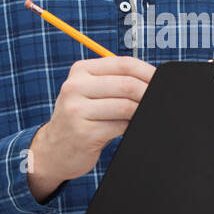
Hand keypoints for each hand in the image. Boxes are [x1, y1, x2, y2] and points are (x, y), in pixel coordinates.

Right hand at [28, 55, 155, 200]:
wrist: (53, 150)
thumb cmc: (80, 118)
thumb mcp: (89, 92)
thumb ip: (115, 82)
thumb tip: (152, 81)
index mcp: (80, 71)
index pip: (123, 64)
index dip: (148, 72)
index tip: (160, 81)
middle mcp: (75, 87)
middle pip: (127, 85)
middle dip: (148, 94)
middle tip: (159, 101)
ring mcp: (76, 110)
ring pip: (125, 106)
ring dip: (140, 112)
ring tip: (143, 115)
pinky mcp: (83, 133)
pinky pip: (119, 126)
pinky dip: (130, 127)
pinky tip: (129, 128)